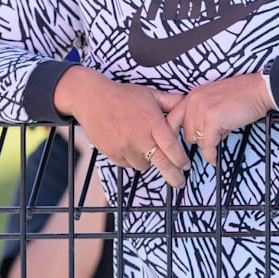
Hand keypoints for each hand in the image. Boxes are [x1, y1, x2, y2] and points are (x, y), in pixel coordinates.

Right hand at [55, 67, 187, 186]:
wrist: (91, 98)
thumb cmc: (122, 95)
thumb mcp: (149, 94)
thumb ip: (170, 101)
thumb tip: (186, 103)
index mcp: (152, 122)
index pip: (172, 148)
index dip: (181, 160)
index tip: (186, 165)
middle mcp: (140, 137)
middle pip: (162, 165)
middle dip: (174, 177)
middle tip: (180, 183)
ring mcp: (125, 147)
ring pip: (143, 165)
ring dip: (147, 160)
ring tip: (143, 147)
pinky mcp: (112, 153)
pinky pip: (127, 164)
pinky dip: (131, 159)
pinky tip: (128, 144)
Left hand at [168, 73, 274, 164]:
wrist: (259, 90)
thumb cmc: (241, 95)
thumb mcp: (213, 100)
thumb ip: (200, 114)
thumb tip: (195, 135)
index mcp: (192, 96)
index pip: (171, 119)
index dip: (172, 134)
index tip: (174, 146)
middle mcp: (193, 101)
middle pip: (186, 133)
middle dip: (201, 138)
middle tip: (216, 133)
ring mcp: (202, 109)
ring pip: (197, 140)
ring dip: (210, 142)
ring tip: (224, 130)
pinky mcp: (213, 119)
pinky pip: (208, 145)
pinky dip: (211, 154)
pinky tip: (214, 157)